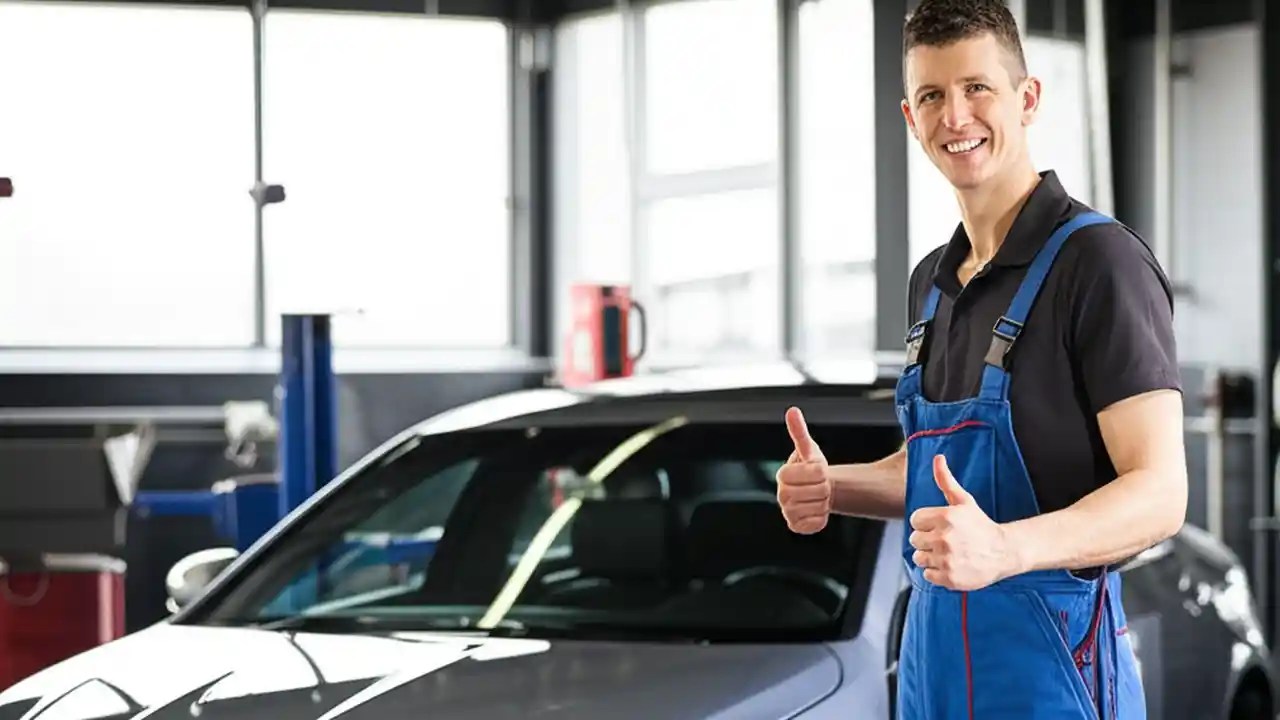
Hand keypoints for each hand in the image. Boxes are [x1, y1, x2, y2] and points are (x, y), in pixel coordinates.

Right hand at [776, 407, 831, 533]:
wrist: (813, 490)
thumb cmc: (810, 467)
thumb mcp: (808, 449)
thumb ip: (799, 432)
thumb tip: (792, 410)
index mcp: (783, 474)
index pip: (814, 473)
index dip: (821, 471)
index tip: (818, 470)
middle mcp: (781, 495)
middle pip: (817, 491)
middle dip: (824, 487)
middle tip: (820, 485)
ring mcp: (787, 512)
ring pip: (818, 507)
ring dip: (824, 502)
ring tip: (818, 496)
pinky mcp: (796, 526)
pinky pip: (816, 524)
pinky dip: (822, 517)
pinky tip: (816, 510)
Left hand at [908, 455, 1020, 589]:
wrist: (1004, 552)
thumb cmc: (981, 525)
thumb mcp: (964, 501)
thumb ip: (946, 480)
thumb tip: (937, 458)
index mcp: (945, 517)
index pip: (915, 520)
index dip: (926, 523)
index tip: (939, 526)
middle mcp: (944, 538)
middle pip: (915, 540)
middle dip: (927, 540)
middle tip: (945, 540)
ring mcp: (946, 559)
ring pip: (919, 558)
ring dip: (930, 557)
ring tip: (948, 553)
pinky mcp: (949, 578)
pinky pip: (927, 575)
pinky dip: (936, 573)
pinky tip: (950, 565)